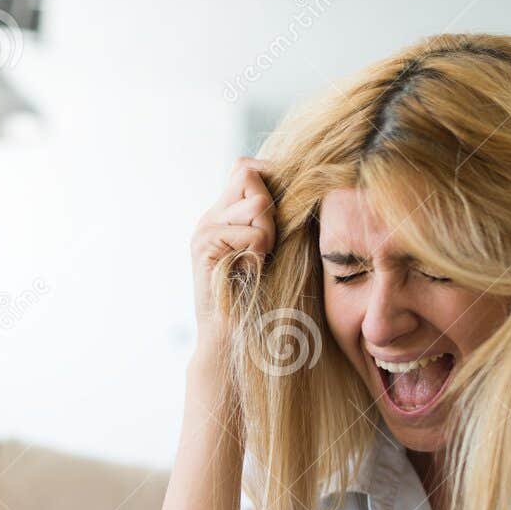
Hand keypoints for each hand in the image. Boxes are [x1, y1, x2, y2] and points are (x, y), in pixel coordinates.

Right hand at [190, 157, 276, 354]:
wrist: (232, 341)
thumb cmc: (263, 301)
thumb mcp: (276, 250)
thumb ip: (279, 219)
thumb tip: (307, 185)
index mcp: (225, 216)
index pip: (245, 168)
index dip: (270, 177)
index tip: (286, 210)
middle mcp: (210, 218)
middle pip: (247, 173)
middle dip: (271, 204)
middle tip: (270, 241)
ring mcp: (204, 230)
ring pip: (256, 202)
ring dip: (270, 232)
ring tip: (261, 260)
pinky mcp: (203, 248)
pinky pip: (250, 233)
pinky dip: (260, 254)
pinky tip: (250, 272)